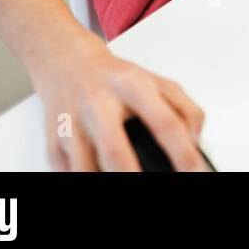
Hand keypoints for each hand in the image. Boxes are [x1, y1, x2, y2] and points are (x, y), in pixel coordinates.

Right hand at [30, 37, 207, 171]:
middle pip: (115, 151)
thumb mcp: (158, 83)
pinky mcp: (53, 144)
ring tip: (127, 178)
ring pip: (85, 169)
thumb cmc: (115, 78)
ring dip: (105, 179)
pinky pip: (70, 173)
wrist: (67, 61)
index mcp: (131, 87)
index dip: (183, 153)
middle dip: (132, 176)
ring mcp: (71, 125)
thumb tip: (195, 144)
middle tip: (151, 187)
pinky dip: (86, 177)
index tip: (195, 171)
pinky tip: (101, 173)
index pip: (164, 123)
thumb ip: (186, 110)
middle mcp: (98, 104)